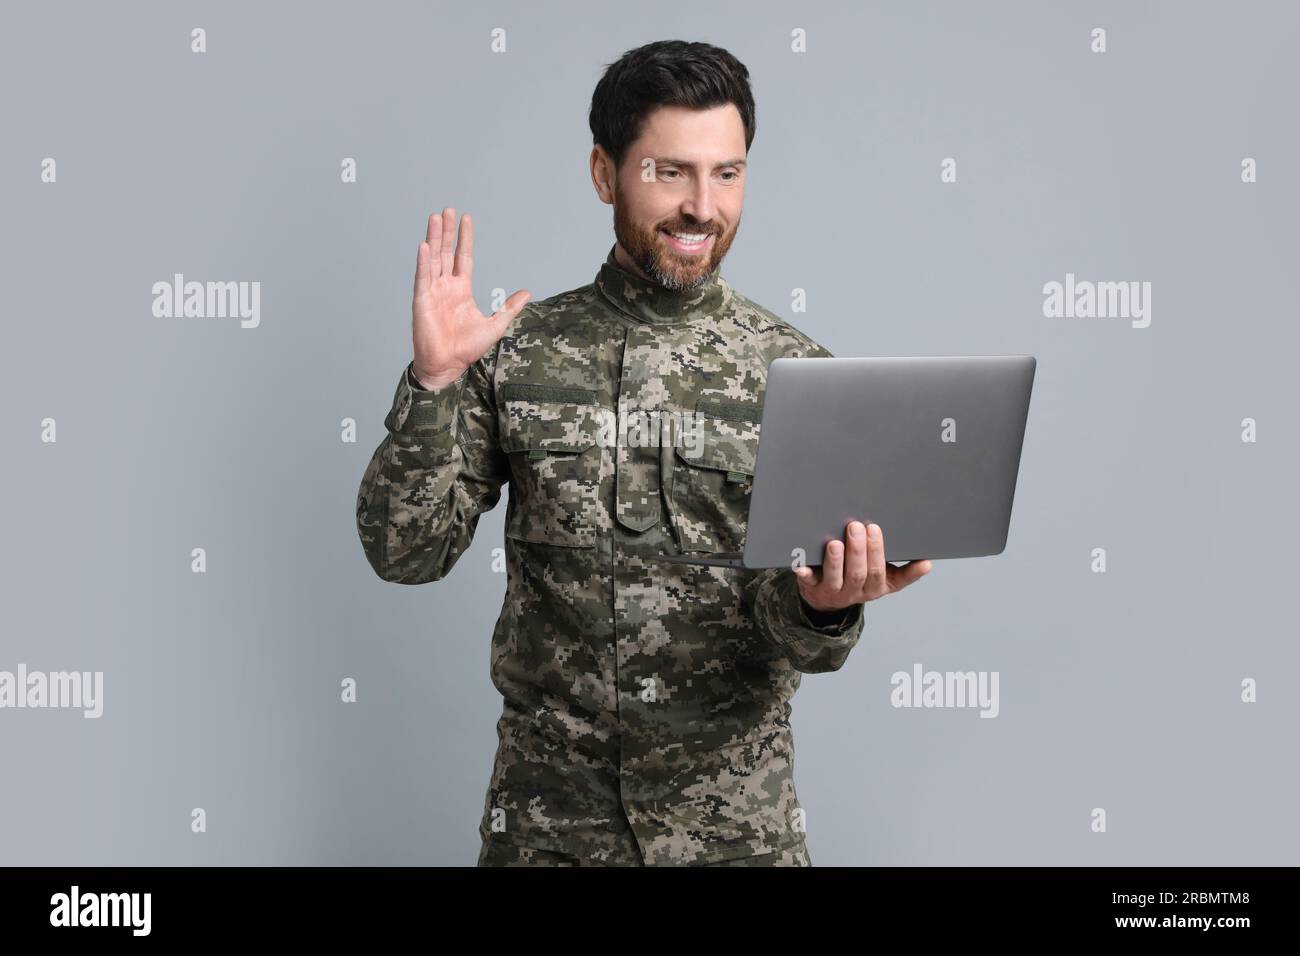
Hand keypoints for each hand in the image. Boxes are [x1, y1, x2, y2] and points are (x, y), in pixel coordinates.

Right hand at [411, 207, 531, 388]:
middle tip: (448, 209)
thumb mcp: (495, 325)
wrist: (448, 366)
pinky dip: (423, 261)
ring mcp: (432, 292)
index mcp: (461, 290)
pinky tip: (425, 245)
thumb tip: (527, 292)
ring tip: (435, 218)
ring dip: (434, 238)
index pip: (462, 257)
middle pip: (445, 252)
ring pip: (432, 259)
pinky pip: (422, 277)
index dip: (464, 238)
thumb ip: (508, 307)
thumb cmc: (466, 348)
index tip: (466, 218)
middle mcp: (445, 286)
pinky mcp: (421, 301)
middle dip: (447, 231)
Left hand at [794, 521, 931, 611]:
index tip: (883, 535)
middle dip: (861, 550)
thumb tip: (927, 563)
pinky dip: (805, 574)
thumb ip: (904, 571)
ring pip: (837, 578)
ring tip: (836, 542)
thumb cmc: (860, 578)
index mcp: (876, 587)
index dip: (884, 557)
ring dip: (836, 560)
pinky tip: (801, 566)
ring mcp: (834, 590)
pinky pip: (809, 581)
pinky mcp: (813, 587)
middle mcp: (856, 591)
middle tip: (859, 527)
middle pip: (860, 573)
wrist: (827, 599)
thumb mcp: (885, 579)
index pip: (882, 573)